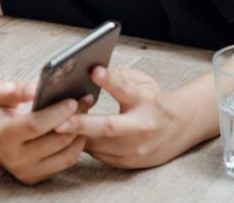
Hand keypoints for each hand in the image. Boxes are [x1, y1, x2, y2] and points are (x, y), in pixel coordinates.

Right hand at [0, 88, 85, 184]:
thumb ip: (15, 90)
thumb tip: (37, 88)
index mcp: (0, 136)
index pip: (35, 126)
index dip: (57, 113)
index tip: (73, 101)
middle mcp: (12, 158)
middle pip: (55, 142)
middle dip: (75, 120)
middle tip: (85, 101)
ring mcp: (24, 170)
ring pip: (65, 155)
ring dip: (79, 134)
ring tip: (84, 113)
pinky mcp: (33, 176)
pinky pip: (64, 162)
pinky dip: (75, 146)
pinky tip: (77, 129)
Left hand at [55, 66, 183, 168]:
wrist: (179, 129)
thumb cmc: (153, 100)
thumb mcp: (142, 81)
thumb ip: (118, 76)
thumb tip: (86, 71)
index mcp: (146, 101)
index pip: (126, 89)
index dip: (109, 80)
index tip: (93, 70)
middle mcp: (142, 127)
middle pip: (109, 127)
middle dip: (82, 124)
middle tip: (57, 122)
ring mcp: (135, 148)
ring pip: (97, 144)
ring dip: (74, 135)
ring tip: (54, 125)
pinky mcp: (127, 162)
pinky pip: (97, 154)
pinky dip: (81, 144)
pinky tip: (68, 135)